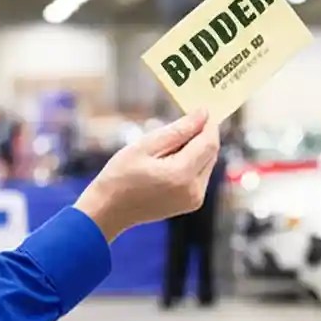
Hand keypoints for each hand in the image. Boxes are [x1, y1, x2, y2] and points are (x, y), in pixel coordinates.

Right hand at [74, 110, 219, 241]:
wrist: (109, 210)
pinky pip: (201, 175)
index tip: (202, 109)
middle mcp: (193, 190)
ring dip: (197, 149)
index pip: (208, 143)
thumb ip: (177, 130)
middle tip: (182, 124)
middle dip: (202, 135)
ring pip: (208, 163)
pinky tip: (170, 161)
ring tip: (167, 147)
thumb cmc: (120, 176)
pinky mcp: (193, 203)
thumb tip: (203, 114)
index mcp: (181, 175)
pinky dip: (192, 163)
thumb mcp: (144, 146)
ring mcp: (195, 199)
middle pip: (211, 153)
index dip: (209, 124)